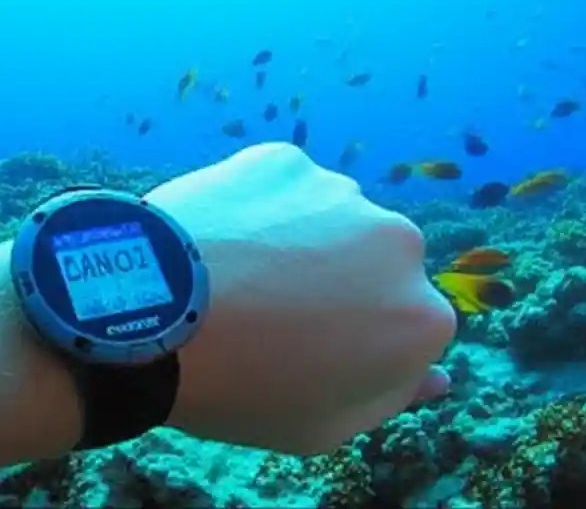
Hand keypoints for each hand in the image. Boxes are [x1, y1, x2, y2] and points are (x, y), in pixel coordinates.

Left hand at [146, 142, 455, 454]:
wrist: (149, 317)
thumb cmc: (239, 385)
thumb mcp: (323, 426)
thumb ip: (392, 397)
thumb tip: (436, 379)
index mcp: (422, 317)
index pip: (408, 329)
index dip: (359, 344)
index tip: (311, 355)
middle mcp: (400, 244)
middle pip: (378, 268)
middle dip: (341, 286)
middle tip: (273, 316)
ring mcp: (342, 193)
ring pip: (332, 222)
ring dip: (303, 244)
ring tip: (238, 281)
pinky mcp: (287, 159)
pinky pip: (283, 189)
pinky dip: (261, 210)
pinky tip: (221, 244)